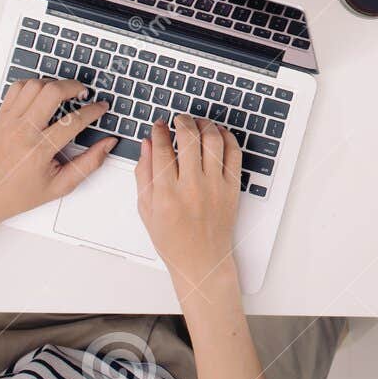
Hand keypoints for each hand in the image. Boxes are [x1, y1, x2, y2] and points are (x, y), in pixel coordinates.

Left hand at [0, 79, 114, 226]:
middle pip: (52, 92)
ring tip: (63, 93)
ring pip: (34, 85)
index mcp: (39, 150)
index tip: (101, 107)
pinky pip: (17, 88)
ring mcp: (9, 121)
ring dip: (53, 84)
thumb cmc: (20, 193)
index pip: (73, 120)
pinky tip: (42, 94)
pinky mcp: (0, 117)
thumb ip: (89, 163)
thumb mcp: (61, 186)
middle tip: (83, 93)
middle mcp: (22, 132)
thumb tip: (108, 144)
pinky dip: (33, 85)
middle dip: (74, 87)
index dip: (93, 111)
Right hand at [135, 116, 241, 290]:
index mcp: (166, 193)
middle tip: (179, 119)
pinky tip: (218, 134)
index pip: (161, 149)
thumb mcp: (146, 208)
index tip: (158, 125)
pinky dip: (227, 138)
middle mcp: (192, 186)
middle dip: (182, 122)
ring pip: (213, 141)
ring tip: (198, 123)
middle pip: (188, 138)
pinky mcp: (232, 188)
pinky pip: (233, 154)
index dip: (158, 131)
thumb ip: (144, 174)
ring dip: (205, 125)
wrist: (201, 259)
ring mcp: (215, 186)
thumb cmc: (172, 238)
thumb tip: (146, 144)